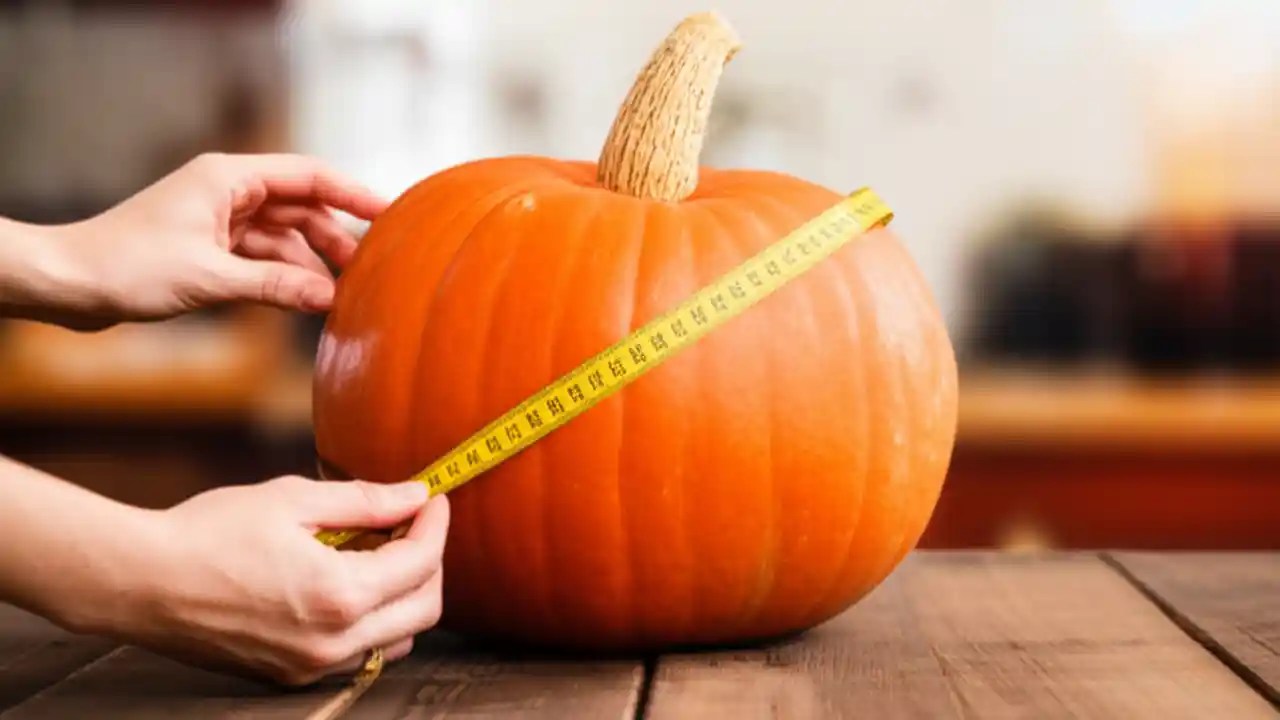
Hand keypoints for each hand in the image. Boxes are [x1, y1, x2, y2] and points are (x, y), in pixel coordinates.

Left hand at [39, 152, 387, 329]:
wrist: (68, 283)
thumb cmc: (126, 266)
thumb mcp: (209, 278)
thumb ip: (274, 285)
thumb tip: (328, 298)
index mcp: (227, 178)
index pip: (307, 176)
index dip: (351, 194)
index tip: (388, 214)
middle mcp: (227, 192)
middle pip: (300, 207)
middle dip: (335, 237)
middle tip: (369, 270)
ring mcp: (218, 219)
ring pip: (283, 236)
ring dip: (310, 262)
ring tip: (340, 294)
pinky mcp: (209, 247)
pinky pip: (262, 256)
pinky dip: (284, 275)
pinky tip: (304, 298)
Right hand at [84, 477, 448, 685]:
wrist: (142, 582)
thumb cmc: (210, 532)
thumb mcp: (293, 500)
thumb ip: (365, 501)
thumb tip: (414, 495)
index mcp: (340, 594)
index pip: (421, 563)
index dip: (435, 525)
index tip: (434, 498)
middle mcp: (335, 641)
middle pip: (425, 609)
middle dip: (431, 563)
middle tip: (415, 525)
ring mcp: (313, 665)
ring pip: (397, 638)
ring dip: (404, 595)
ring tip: (379, 551)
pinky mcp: (292, 675)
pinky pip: (358, 652)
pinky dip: (371, 619)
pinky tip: (347, 581)